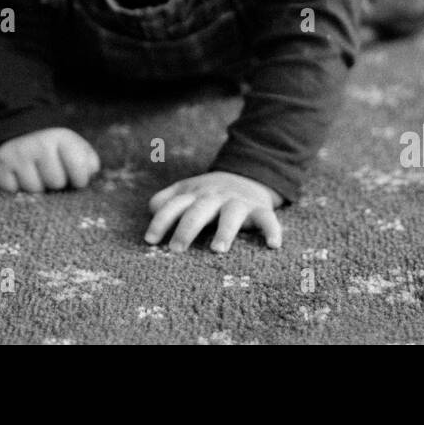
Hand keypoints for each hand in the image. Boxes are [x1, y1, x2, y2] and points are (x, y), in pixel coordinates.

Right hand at [0, 127, 99, 192]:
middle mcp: (40, 143)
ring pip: (35, 189)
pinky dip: (17, 188)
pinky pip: (14, 191)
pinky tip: (20, 175)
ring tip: (36, 174)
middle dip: (56, 183)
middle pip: (56, 183)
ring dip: (37, 187)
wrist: (21, 134)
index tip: (76, 178)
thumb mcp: (75, 149)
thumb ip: (88, 162)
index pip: (79, 169)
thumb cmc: (55, 150)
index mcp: (63, 138)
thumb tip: (91, 173)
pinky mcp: (2, 163)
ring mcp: (19, 152)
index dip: (79, 180)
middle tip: (50, 172)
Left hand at [145, 172, 283, 252]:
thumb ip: (167, 200)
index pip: (174, 205)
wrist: (248, 174)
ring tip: (218, 250)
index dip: (161, 221)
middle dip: (187, 228)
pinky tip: (273, 245)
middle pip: (199, 210)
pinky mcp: (260, 209)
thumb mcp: (187, 191)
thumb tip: (151, 209)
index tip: (150, 241)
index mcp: (195, 194)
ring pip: (231, 214)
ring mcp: (238, 202)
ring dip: (225, 230)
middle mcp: (215, 197)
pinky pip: (268, 218)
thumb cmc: (210, 193)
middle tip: (176, 249)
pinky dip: (272, 230)